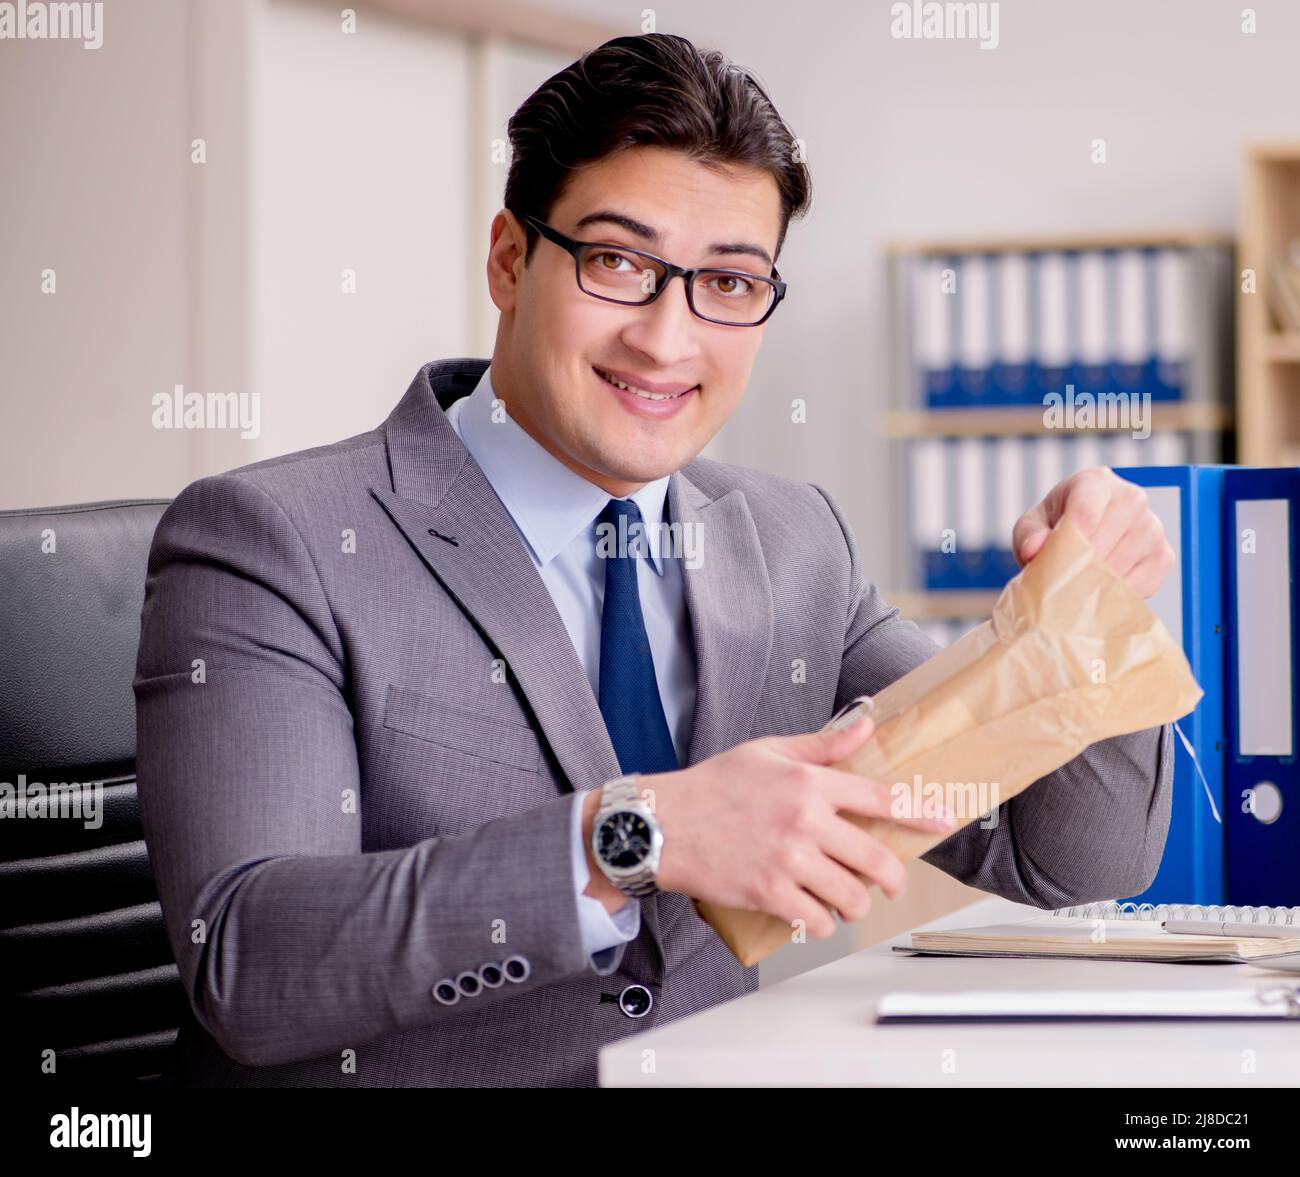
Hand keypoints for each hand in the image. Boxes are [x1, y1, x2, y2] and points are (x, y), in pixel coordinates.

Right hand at [641, 715, 956, 940]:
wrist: (663, 824)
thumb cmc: (713, 785)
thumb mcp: (767, 751)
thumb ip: (822, 745)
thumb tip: (865, 726)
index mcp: (809, 783)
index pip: (880, 798)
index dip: (919, 813)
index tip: (943, 821)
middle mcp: (805, 822)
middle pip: (875, 860)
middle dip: (892, 878)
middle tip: (890, 883)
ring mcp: (788, 861)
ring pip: (850, 897)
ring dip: (856, 905)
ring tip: (847, 902)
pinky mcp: (769, 893)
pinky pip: (816, 920)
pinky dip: (821, 923)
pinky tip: (813, 914)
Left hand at [1012, 466, 1174, 597]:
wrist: (1080, 539)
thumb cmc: (1054, 528)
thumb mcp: (1032, 526)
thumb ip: (1029, 534)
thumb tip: (1034, 549)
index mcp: (1095, 482)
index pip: (1086, 508)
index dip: (1070, 538)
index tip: (1057, 559)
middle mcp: (1131, 498)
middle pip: (1106, 539)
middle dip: (1078, 566)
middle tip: (1060, 583)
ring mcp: (1152, 526)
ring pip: (1123, 563)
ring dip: (1096, 582)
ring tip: (1076, 589)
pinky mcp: (1163, 555)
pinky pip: (1143, 583)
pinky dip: (1118, 594)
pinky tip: (1100, 593)